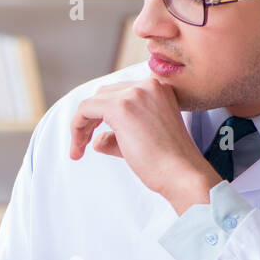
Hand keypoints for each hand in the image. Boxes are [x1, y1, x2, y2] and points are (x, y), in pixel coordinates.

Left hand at [69, 78, 219, 214]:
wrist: (182, 174)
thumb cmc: (168, 163)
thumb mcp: (143, 139)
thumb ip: (119, 134)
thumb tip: (97, 139)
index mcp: (158, 88)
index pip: (120, 94)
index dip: (103, 115)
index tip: (96, 137)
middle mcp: (147, 85)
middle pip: (104, 95)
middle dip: (91, 119)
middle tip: (84, 144)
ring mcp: (135, 94)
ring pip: (93, 102)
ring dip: (82, 125)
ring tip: (79, 149)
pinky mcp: (120, 107)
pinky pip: (85, 110)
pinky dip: (77, 127)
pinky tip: (78, 148)